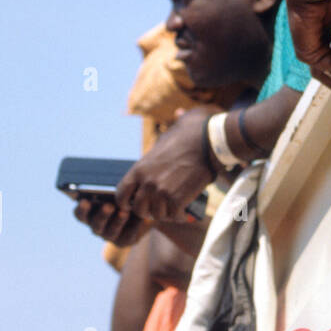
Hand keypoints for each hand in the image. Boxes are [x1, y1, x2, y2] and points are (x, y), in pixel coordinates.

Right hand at [73, 197, 148, 246]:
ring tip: (124, 211)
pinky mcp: (124, 242)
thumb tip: (111, 188)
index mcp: (88, 214)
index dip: (81, 209)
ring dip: (117, 222)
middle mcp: (96, 227)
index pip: (79, 214)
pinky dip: (133, 227)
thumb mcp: (116, 192)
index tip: (85, 201)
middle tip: (109, 205)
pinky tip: (139, 218)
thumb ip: (110, 192)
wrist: (139, 211)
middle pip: (96, 224)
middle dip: (102, 215)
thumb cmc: (121, 196)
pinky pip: (127, 237)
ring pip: (111, 232)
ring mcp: (109, 236)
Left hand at [116, 107, 215, 222]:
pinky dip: (179, 216)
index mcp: (139, 168)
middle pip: (138, 209)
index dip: (127, 202)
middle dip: (148, 211)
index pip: (121, 194)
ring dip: (165, 214)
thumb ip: (164, 137)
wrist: (210, 141)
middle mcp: (147, 182)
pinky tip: (183, 212)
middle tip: (159, 208)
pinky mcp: (178, 199)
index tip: (136, 203)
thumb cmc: (191, 134)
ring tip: (173, 209)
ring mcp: (162, 192)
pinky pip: (173, 216)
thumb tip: (178, 113)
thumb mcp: (168, 136)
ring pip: (157, 215)